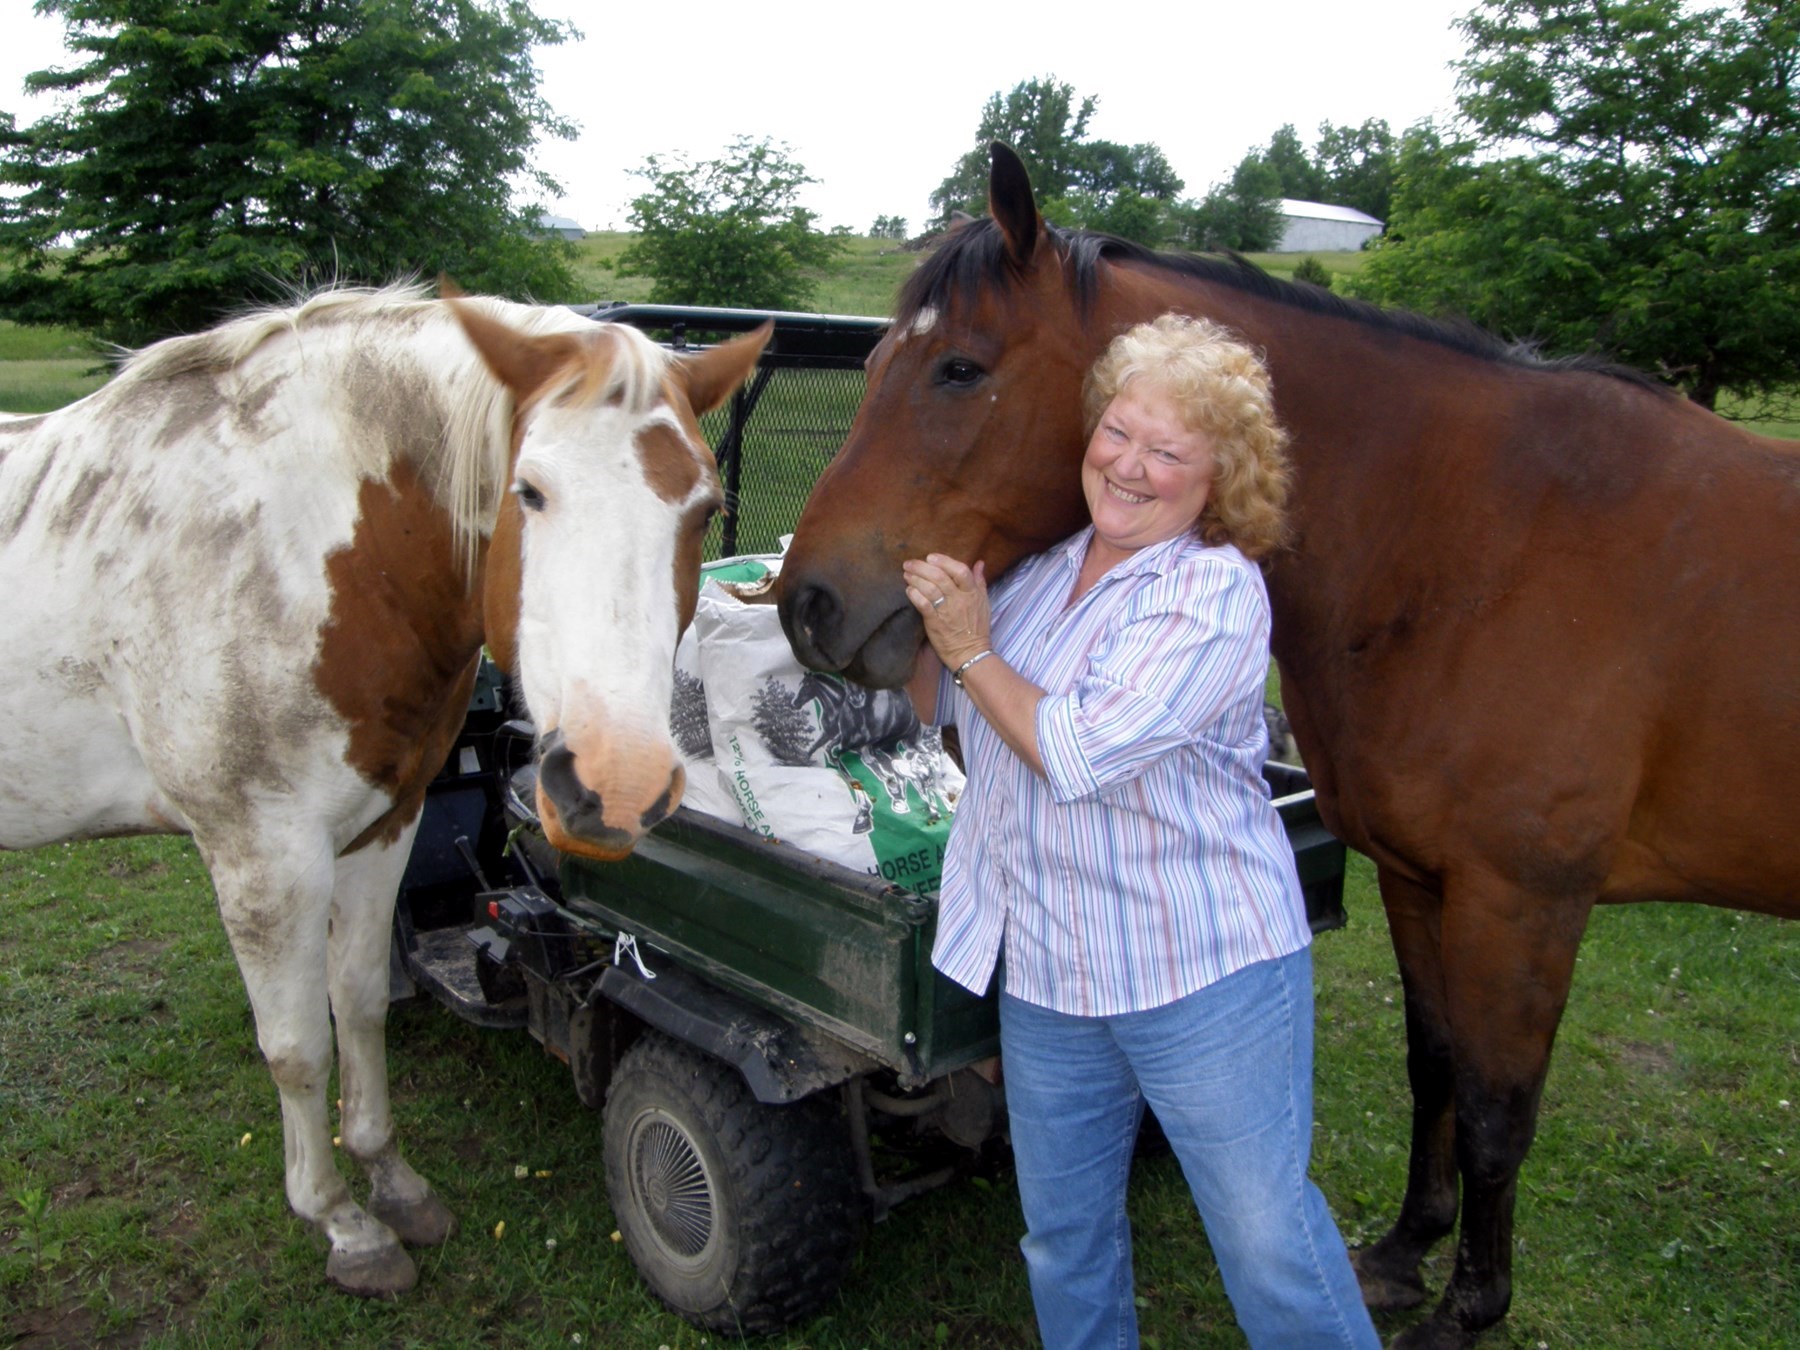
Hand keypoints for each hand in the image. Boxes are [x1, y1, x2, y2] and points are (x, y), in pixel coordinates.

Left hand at [903, 554, 990, 670]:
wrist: (971, 653)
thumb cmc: (977, 628)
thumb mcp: (984, 602)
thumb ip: (980, 581)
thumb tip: (978, 562)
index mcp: (972, 593)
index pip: (960, 570)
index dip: (944, 561)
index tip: (931, 557)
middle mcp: (959, 600)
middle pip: (940, 576)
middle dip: (922, 567)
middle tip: (910, 563)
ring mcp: (947, 611)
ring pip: (930, 588)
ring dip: (915, 579)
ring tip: (907, 574)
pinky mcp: (935, 623)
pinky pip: (923, 604)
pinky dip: (914, 595)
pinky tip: (909, 590)